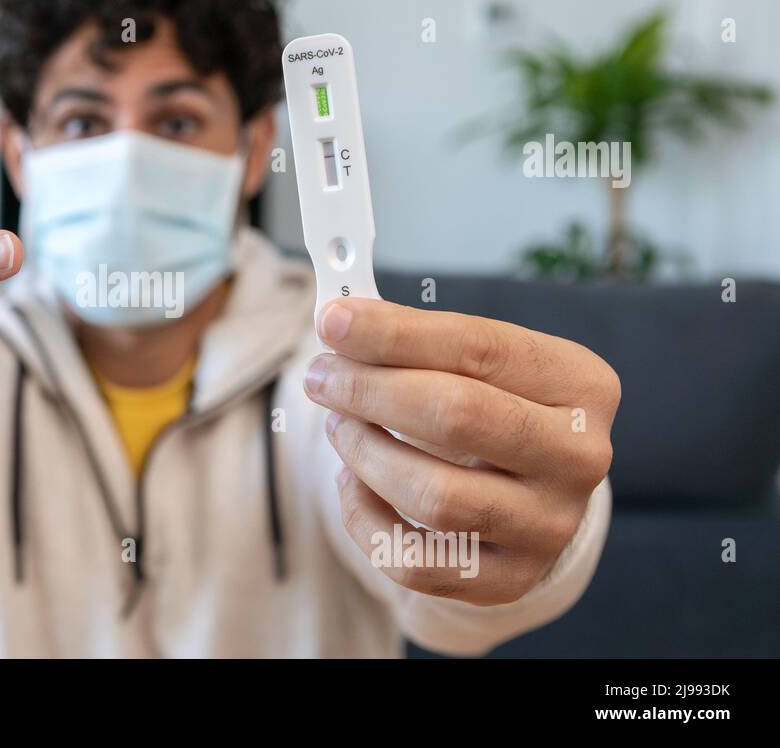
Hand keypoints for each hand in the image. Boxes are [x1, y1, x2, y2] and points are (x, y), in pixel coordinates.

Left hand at [303, 297, 619, 605]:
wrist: (532, 490)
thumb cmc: (492, 406)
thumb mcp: (478, 361)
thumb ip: (416, 338)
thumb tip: (338, 322)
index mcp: (580, 383)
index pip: (479, 347)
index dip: (395, 334)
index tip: (331, 322)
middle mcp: (579, 457)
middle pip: (457, 415)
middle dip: (370, 390)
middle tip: (322, 378)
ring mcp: (549, 526)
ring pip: (433, 496)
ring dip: (365, 454)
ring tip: (340, 426)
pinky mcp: (510, 580)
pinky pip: (414, 562)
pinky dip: (364, 518)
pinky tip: (353, 482)